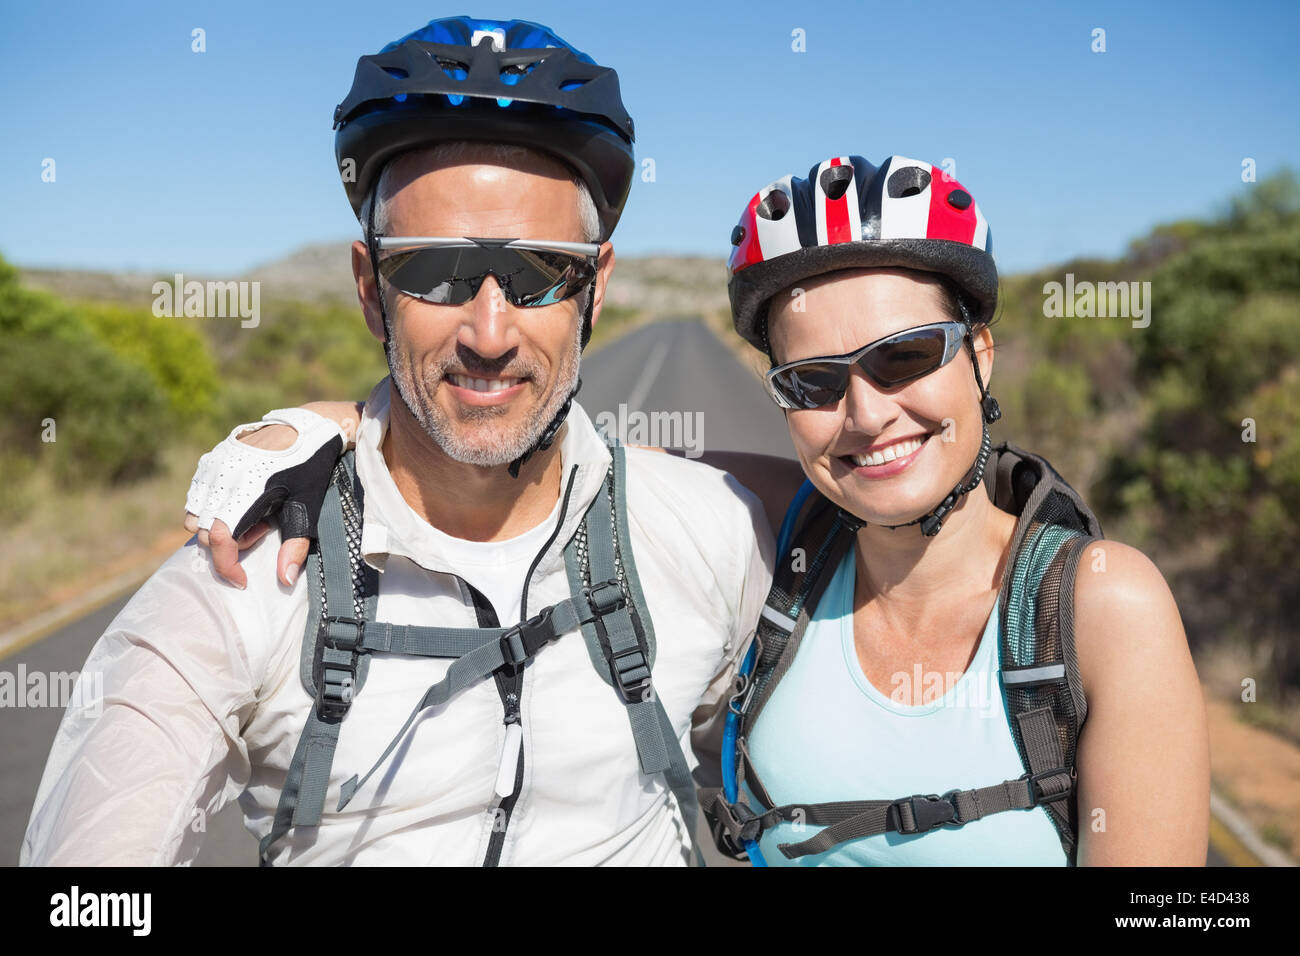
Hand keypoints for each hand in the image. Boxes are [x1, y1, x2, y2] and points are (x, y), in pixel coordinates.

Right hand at [184, 408, 348, 587]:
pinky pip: (195, 495)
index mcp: (246, 489)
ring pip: (193, 514)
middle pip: (203, 531)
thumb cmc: (310, 470)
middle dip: (228, 544)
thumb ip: (295, 546)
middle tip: (262, 530)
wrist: (306, 428)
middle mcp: (221, 476)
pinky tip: (240, 502)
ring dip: (216, 526)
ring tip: (252, 515)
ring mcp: (211, 465)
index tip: (241, 579)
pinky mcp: (209, 459)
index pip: (219, 538)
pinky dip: (210, 509)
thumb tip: (285, 580)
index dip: (226, 565)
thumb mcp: (308, 508)